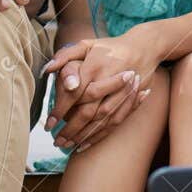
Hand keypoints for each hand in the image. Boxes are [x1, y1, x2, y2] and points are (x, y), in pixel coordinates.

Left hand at [43, 26, 166, 148]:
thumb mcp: (87, 44)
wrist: (144, 46)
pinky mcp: (131, 101)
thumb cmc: (109, 47)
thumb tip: (47, 69)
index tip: (49, 124)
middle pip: (89, 111)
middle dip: (72, 129)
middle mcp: (109, 82)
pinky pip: (115, 122)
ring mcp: (122, 93)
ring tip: (68, 147)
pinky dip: (100, 135)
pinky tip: (86, 144)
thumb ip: (65, 55)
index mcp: (95, 68)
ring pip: (102, 120)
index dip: (61, 111)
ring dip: (85, 136)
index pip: (74, 94)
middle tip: (57, 141)